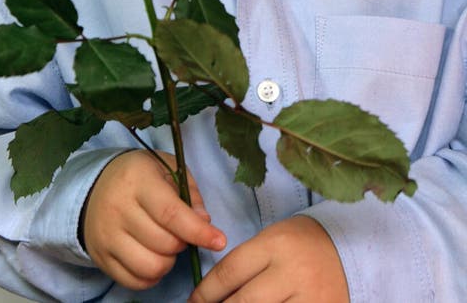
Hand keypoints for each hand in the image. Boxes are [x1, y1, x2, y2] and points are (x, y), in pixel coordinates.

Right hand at [83, 149, 226, 290]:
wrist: (95, 185)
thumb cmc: (140, 176)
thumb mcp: (167, 169)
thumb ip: (190, 193)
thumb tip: (205, 222)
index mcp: (138, 180)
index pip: (170, 213)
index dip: (198, 231)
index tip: (219, 241)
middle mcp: (118, 207)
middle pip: (164, 244)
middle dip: (183, 243)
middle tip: (180, 232)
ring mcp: (106, 235)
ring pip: (151, 267)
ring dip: (168, 262)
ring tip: (166, 246)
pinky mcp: (100, 257)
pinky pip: (134, 282)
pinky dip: (151, 276)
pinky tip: (153, 257)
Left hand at [188, 215, 348, 302]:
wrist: (346, 250)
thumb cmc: (298, 244)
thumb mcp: (271, 241)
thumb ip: (245, 265)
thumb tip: (212, 294)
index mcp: (275, 245)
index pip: (230, 271)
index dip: (205, 292)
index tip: (192, 302)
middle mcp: (291, 272)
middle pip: (243, 302)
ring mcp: (308, 298)